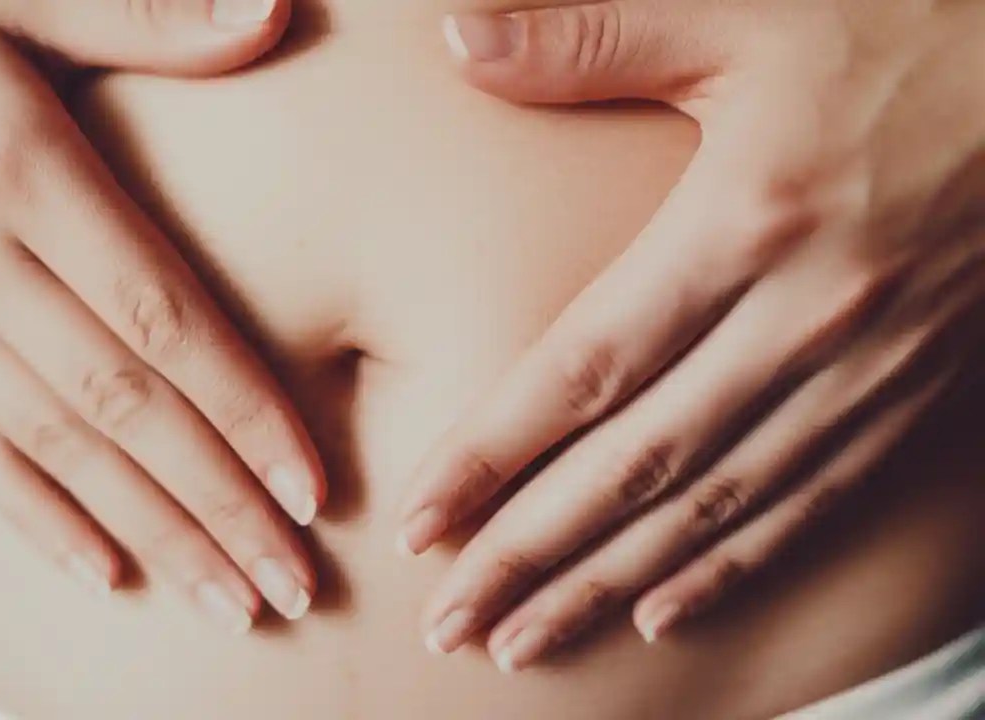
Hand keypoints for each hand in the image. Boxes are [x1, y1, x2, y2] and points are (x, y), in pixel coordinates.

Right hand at [0, 0, 323, 631]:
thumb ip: (143, 15)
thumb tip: (272, 12)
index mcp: (20, 174)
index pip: (161, 322)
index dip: (243, 412)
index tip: (308, 488)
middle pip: (121, 410)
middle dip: (216, 506)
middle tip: (292, 587)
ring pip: (53, 450)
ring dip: (148, 533)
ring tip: (223, 599)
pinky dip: (34, 517)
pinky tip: (101, 569)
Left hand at [401, 0, 984, 668]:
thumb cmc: (898, 31)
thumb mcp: (745, 13)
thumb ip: (595, 38)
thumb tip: (460, 40)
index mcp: (743, 224)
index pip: (584, 369)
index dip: (493, 454)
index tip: (421, 520)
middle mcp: (799, 320)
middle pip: (636, 466)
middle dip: (532, 554)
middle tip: (450, 623)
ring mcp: (861, 370)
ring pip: (715, 508)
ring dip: (610, 584)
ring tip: (524, 642)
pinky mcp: (907, 393)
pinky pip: (809, 502)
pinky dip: (731, 566)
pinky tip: (662, 609)